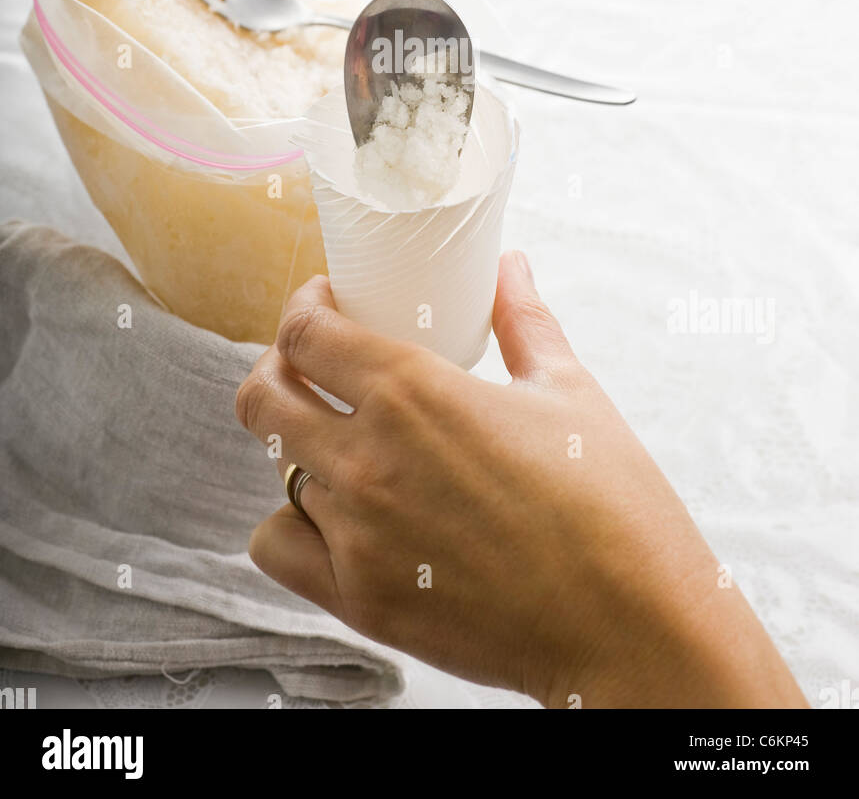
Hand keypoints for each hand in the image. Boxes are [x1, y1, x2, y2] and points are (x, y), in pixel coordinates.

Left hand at [236, 251, 805, 707]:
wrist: (630, 624)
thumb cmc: (611, 503)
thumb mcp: (569, 391)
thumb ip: (523, 321)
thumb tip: (510, 268)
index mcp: (413, 391)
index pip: (304, 332)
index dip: (303, 309)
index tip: (322, 306)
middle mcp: (368, 458)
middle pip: (263, 395)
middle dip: (280, 369)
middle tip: (312, 368)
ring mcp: (356, 534)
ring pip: (274, 469)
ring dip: (298, 446)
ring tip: (339, 442)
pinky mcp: (359, 600)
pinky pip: (275, 546)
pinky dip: (291, 524)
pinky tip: (331, 515)